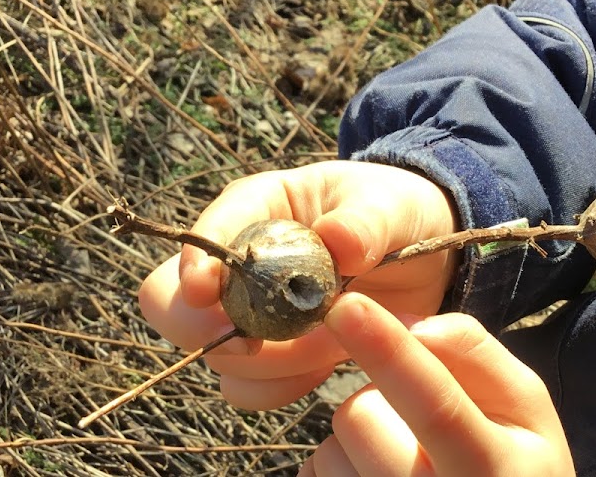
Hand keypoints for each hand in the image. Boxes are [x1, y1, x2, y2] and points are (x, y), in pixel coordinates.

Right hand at [138, 160, 458, 409]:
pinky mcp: (271, 358)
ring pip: (214, 355)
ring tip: (331, 341)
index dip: (194, 263)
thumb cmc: (397, 213)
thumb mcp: (391, 205)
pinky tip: (328, 363)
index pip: (204, 233)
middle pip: (170, 303)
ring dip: (265, 362)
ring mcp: (247, 314)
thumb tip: (337, 242)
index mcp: (257, 209)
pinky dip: (284, 386)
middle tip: (251, 340)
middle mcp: (236, 264)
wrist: (425, 260)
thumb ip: (366, 222)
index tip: (203, 291)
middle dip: (201, 329)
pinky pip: (249, 388)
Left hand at [302, 293, 573, 476]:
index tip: (347, 307)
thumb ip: (474, 354)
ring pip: (331, 449)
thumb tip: (412, 326)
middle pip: (362, 417)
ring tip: (402, 459)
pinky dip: (340, 466)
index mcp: (493, 469)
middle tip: (411, 421)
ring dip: (357, 440)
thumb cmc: (514, 461)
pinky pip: (316, 475)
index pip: (435, 405)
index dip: (388, 352)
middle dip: (375, 399)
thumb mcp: (524, 408)